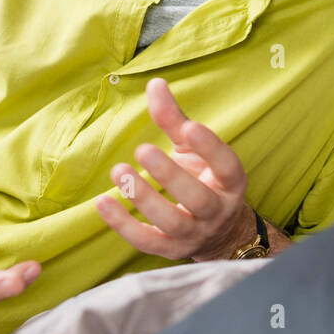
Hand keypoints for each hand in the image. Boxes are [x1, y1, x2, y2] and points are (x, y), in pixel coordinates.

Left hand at [96, 77, 253, 261]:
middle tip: (143, 150)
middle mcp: (217, 210)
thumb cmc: (203, 179)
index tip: (190, 127)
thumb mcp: (194, 150)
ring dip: (144, 198)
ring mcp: (194, 233)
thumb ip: (175, 120)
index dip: (211, 148)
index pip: (227, 165)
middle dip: (170, 175)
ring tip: (120, 172)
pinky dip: (123, 225)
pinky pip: (146, 241)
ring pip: (172, 221)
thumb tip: (155, 83)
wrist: (217, 234)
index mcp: (230, 181)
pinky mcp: (170, 250)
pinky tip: (103, 202)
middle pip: (198, 197)